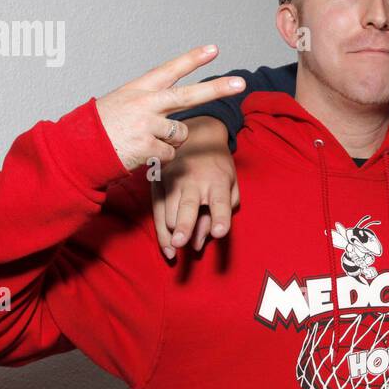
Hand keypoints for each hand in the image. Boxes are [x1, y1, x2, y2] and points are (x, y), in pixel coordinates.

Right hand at [94, 45, 242, 172]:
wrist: (79, 148)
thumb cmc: (102, 125)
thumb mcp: (122, 101)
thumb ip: (150, 99)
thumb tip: (178, 100)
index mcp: (139, 89)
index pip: (170, 70)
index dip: (193, 59)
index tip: (214, 49)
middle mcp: (145, 103)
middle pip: (189, 95)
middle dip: (217, 89)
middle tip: (241, 83)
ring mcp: (147, 125)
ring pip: (180, 133)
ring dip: (169, 140)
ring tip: (146, 139)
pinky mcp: (147, 147)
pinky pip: (170, 153)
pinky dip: (161, 157)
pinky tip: (142, 153)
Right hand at [150, 116, 239, 258]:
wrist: (198, 136)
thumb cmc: (219, 167)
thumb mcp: (230, 185)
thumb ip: (222, 212)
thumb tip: (202, 240)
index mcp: (218, 181)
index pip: (220, 202)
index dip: (220, 217)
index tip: (220, 232)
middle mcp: (194, 181)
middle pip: (188, 206)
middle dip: (184, 224)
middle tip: (180, 243)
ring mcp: (173, 181)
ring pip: (169, 214)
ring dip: (173, 234)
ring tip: (176, 251)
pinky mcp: (158, 183)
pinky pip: (157, 213)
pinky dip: (162, 232)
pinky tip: (167, 248)